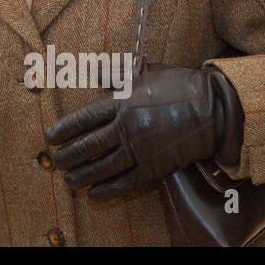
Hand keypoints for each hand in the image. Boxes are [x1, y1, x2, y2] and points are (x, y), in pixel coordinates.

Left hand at [44, 66, 242, 201]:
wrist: (214, 108)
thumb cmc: (178, 86)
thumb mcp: (144, 72)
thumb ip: (115, 74)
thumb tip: (93, 71)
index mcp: (122, 102)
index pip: (84, 119)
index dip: (64, 130)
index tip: (50, 137)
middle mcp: (127, 127)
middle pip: (89, 145)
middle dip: (68, 155)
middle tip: (55, 160)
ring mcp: (140, 149)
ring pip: (103, 166)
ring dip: (82, 175)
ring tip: (68, 179)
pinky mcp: (154, 167)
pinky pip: (125, 182)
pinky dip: (107, 190)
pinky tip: (94, 193)